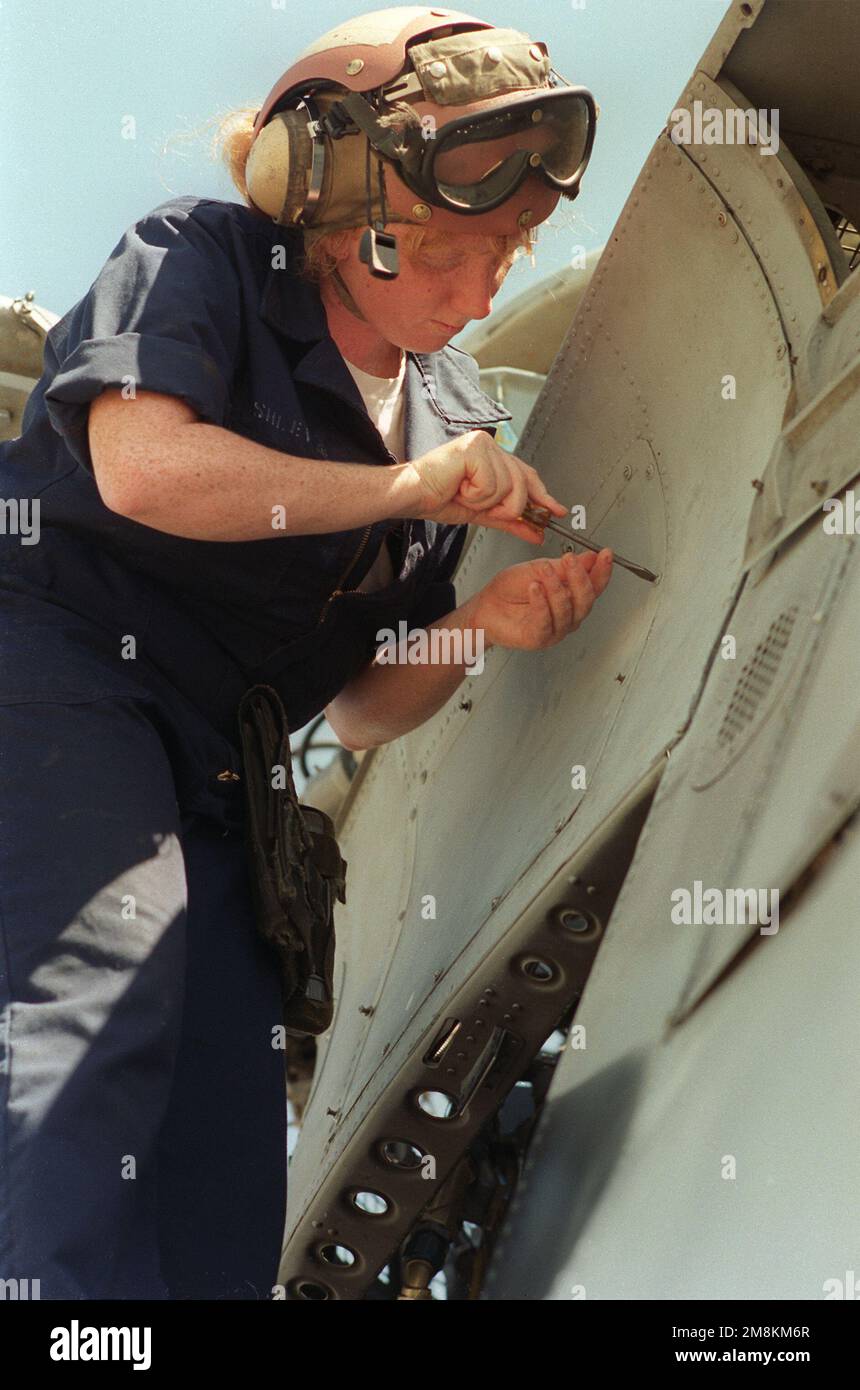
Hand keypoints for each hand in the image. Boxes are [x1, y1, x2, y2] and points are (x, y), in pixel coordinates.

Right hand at [402, 430, 567, 544]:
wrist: (411, 496)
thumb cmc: (438, 497)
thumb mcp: (482, 513)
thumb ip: (511, 521)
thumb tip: (536, 531)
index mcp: (493, 457)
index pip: (527, 475)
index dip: (543, 495)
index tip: (555, 511)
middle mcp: (490, 446)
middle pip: (522, 483)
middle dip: (506, 505)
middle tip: (481, 506)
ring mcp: (483, 444)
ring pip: (508, 486)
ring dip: (485, 501)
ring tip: (464, 494)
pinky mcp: (474, 449)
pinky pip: (491, 484)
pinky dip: (475, 495)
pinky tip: (459, 487)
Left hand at [471, 549, 613, 649]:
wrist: (485, 608)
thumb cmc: (510, 590)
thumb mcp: (538, 569)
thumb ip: (563, 566)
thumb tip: (590, 557)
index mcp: (572, 598)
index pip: (595, 585)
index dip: (602, 570)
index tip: (605, 554)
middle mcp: (569, 616)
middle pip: (586, 600)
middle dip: (580, 578)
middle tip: (571, 559)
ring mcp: (556, 630)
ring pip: (566, 610)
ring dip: (556, 588)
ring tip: (543, 571)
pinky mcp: (539, 639)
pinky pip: (545, 621)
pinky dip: (540, 603)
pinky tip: (534, 588)